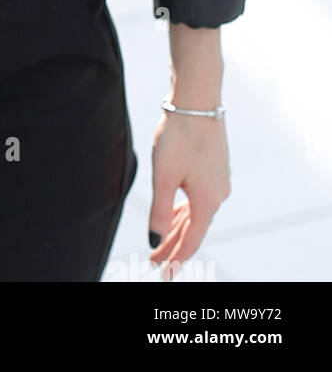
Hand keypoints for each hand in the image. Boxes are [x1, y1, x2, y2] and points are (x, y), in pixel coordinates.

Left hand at [148, 111, 230, 279]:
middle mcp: (218, 195)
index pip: (191, 240)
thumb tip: (156, 241)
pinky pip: (197, 198)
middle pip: (194, 229)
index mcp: (208, 201)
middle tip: (155, 263)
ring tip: (161, 244)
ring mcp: (218, 181)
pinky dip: (184, 210)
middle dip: (173, 247)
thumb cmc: (179, 135)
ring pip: (195, 213)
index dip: (176, 258)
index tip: (162, 272)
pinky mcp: (213, 168)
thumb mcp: (164, 175)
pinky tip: (174, 214)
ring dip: (178, 229)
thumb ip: (160, 210)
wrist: (197, 100)